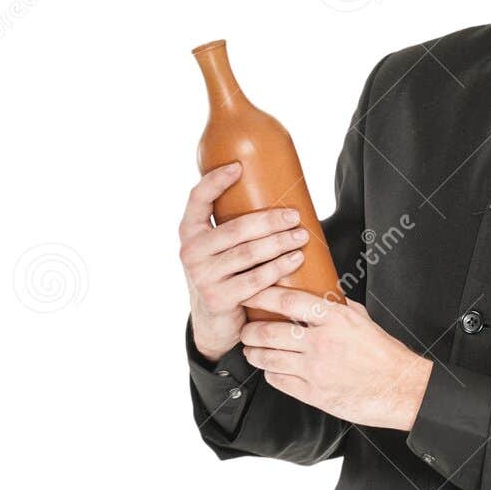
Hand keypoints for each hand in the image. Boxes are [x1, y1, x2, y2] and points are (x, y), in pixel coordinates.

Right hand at [178, 162, 311, 361]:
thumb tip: (276, 195)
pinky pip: (255, 279)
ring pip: (249, 253)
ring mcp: (203, 276)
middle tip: (294, 215)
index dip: (216, 181)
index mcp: (189, 231)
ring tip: (301, 235)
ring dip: (280, 243)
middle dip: (269, 220)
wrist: (213, 323)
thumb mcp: (217, 248)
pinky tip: (296, 259)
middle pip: (235, 228)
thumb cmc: (225, 275)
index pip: (198, 198)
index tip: (238, 166)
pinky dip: (279, 268)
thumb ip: (231, 226)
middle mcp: (191, 251)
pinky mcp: (218, 298)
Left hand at [238, 284, 432, 431]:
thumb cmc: (384, 354)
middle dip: (250, 330)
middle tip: (246, 329)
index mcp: (335, 319)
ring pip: (268, 359)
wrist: (400, 388)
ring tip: (251, 349)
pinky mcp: (314, 394)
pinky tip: (271, 369)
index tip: (251, 294)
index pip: (287, 301)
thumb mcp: (362, 320)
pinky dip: (270, 374)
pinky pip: (279, 381)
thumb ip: (336, 307)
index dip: (263, 295)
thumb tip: (318, 294)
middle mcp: (321, 343)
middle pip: (269, 332)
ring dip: (254, 353)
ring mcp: (315, 370)